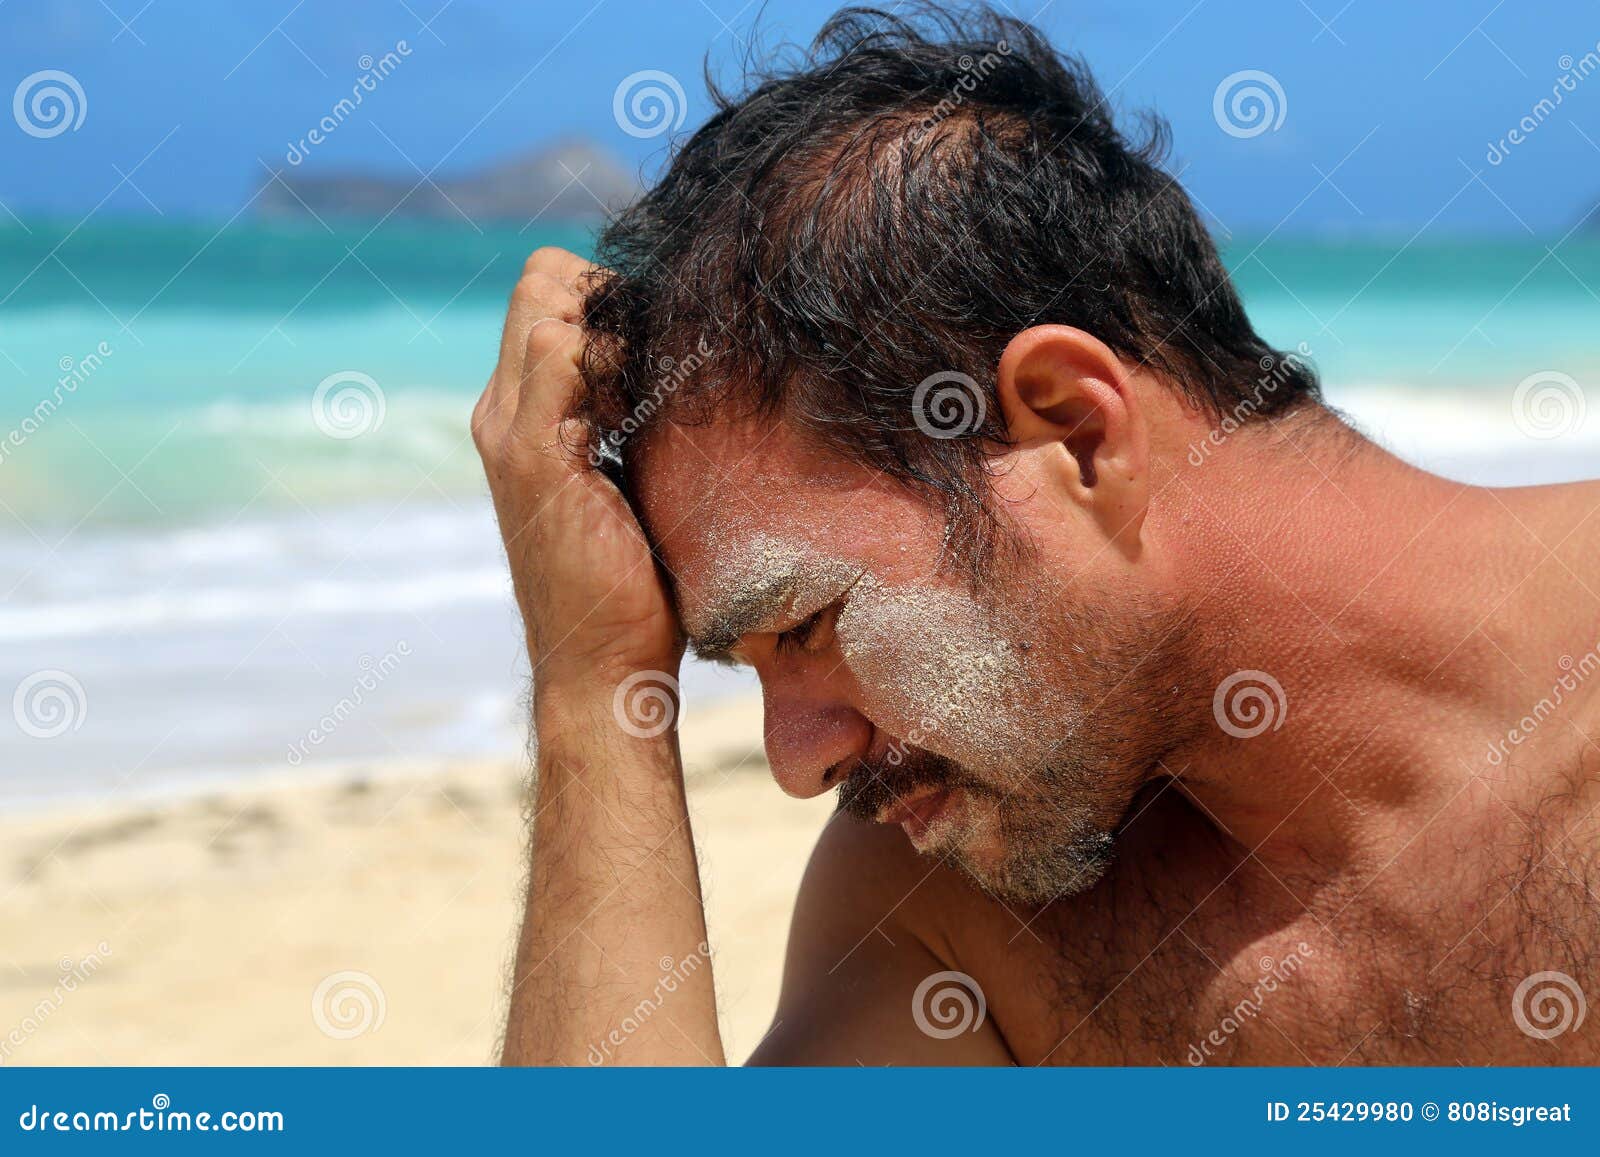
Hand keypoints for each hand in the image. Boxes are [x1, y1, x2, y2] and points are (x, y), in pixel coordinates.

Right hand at [472, 247, 681, 706]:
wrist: (605, 665)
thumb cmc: (632, 585)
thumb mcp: (631, 482)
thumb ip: (631, 420)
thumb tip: (683, 364)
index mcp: (521, 413)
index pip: (550, 293)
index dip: (610, 300)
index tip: (661, 353)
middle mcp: (502, 410)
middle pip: (543, 279)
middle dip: (614, 298)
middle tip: (662, 364)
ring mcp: (510, 429)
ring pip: (546, 298)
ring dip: (617, 326)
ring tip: (654, 396)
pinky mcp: (532, 453)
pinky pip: (559, 348)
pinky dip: (613, 356)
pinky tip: (648, 412)